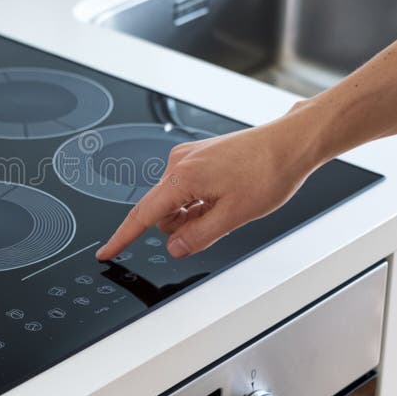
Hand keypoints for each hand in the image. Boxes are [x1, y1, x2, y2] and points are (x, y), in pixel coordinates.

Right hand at [96, 117, 317, 260]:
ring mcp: (187, 157)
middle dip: (181, 225)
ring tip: (228, 204)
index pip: (143, 215)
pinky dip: (199, 200)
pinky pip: (186, 188)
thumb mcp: (234, 216)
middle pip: (160, 211)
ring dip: (193, 212)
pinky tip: (225, 195)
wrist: (289, 143)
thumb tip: (174, 248)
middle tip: (218, 221)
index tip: (107, 251)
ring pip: (175, 201)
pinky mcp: (198, 156)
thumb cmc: (268, 171)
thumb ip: (198, 236)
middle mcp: (178, 163)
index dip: (123, 238)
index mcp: (182, 177)